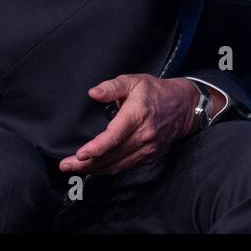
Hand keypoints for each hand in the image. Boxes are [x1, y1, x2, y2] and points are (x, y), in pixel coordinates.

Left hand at [58, 74, 197, 175]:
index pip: (115, 136)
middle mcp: (144, 135)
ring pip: (118, 165)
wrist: (184, 106)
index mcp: (138, 115)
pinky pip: (126, 166)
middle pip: (112, 155)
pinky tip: (95, 167)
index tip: (80, 154)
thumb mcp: (134, 81)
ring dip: (95, 169)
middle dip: (86, 163)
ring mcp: (148, 148)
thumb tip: (93, 93)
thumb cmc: (156, 92)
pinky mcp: (150, 156)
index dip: (96, 148)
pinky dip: (109, 169)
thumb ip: (112, 87)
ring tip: (75, 168)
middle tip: (65, 166)